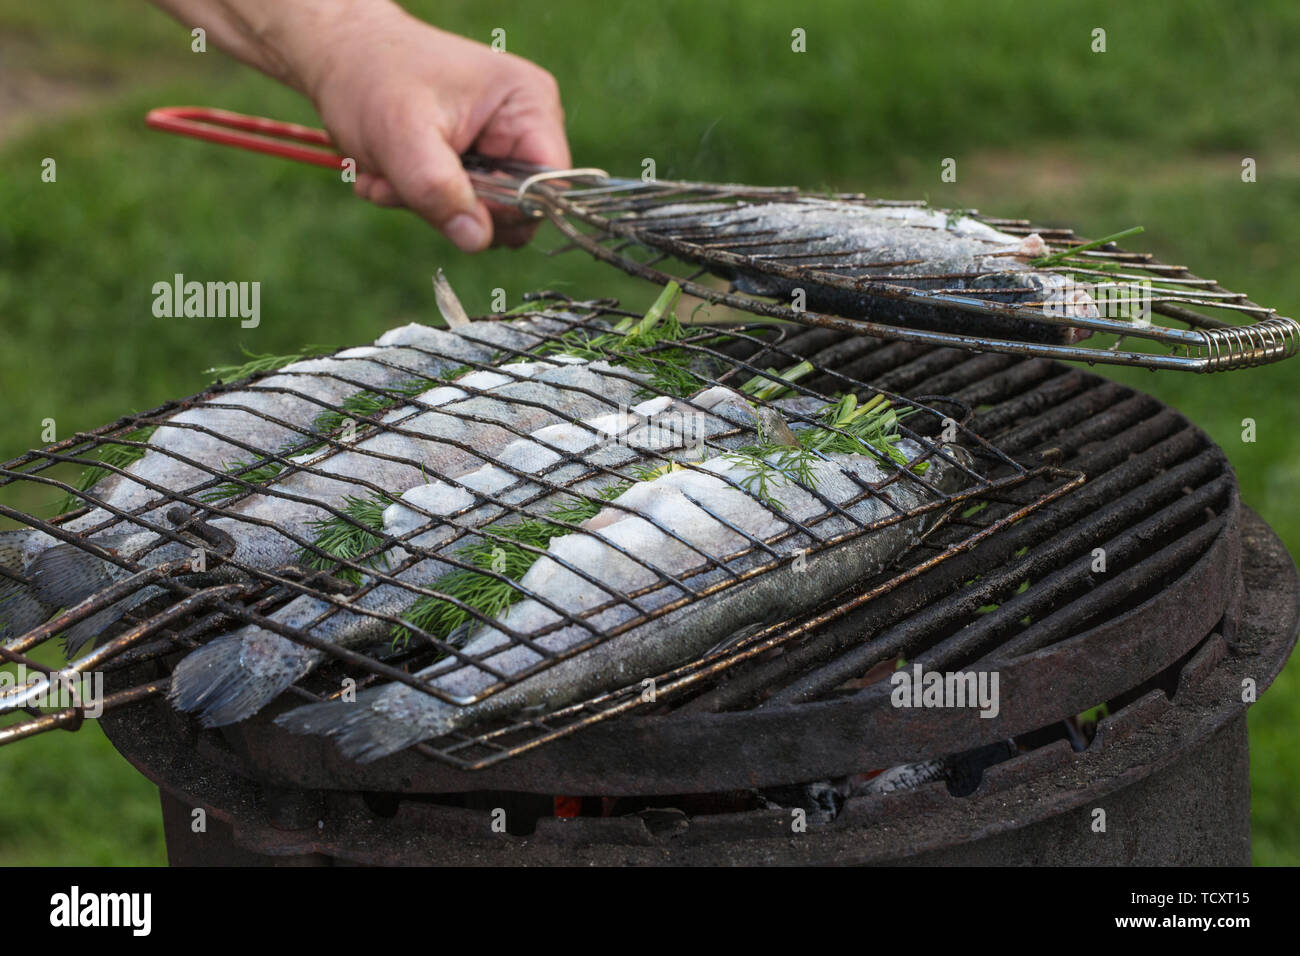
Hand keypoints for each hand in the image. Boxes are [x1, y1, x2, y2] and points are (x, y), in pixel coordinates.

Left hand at [305, 4, 568, 250]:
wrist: (340, 56)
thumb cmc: (371, 75)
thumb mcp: (401, 136)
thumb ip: (439, 189)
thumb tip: (476, 239)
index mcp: (529, 105)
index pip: (549, 185)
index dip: (508, 210)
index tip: (454, 205)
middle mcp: (524, 127)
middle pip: (516, 207)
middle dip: (453, 208)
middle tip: (401, 188)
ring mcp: (499, 147)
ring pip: (483, 215)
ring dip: (428, 206)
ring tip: (388, 178)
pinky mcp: (475, 164)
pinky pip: (460, 208)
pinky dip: (419, 201)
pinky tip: (389, 175)